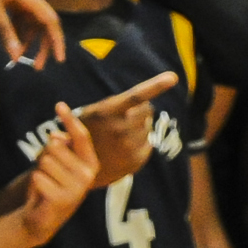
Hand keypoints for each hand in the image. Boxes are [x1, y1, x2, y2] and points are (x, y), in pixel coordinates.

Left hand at [19, 104, 97, 244]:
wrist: (42, 218)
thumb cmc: (51, 186)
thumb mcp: (57, 163)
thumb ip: (60, 147)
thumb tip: (55, 135)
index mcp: (90, 163)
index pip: (81, 137)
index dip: (69, 120)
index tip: (59, 104)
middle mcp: (87, 175)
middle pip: (55, 147)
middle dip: (44, 156)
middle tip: (47, 173)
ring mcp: (76, 188)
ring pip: (45, 160)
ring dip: (39, 170)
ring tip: (46, 183)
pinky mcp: (62, 199)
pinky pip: (38, 176)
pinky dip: (35, 182)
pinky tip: (41, 193)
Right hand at [77, 72, 177, 186]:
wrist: (75, 170)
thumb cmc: (81, 135)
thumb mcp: (88, 115)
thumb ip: (113, 106)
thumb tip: (145, 101)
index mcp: (106, 112)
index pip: (136, 96)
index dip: (156, 85)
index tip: (172, 77)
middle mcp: (121, 128)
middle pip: (147, 109)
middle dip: (139, 110)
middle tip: (122, 118)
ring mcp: (130, 146)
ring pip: (147, 127)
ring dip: (138, 127)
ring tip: (118, 136)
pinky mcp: (137, 160)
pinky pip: (148, 143)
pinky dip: (139, 142)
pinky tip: (123, 148)